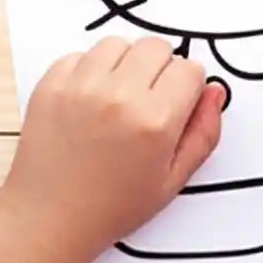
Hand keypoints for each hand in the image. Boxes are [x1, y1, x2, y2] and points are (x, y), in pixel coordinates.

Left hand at [0, 37, 225, 262]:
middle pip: (156, 47)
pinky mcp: (51, 84)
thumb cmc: (111, 207)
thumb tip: (213, 92)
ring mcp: (81, 87)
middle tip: (148, 101)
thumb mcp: (172, 181)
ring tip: (117, 99)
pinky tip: (89, 103)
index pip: (189, 69)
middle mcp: (119, 97)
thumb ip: (203, 134)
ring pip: (119, 44)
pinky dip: (89, 71)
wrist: (48, 219)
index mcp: (155, 122)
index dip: (187, 87)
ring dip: (124, 64)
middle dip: (160, 69)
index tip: (176, 104)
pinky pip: (81, 55)